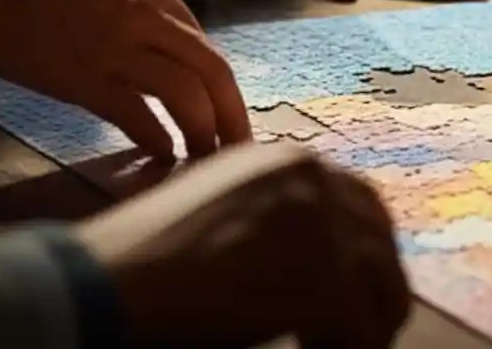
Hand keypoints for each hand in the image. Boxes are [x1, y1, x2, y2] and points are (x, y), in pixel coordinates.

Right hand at [75, 142, 409, 346]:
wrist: (107, 280)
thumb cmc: (145, 254)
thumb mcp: (218, 206)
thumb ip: (272, 212)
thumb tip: (321, 252)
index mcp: (290, 160)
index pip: (362, 204)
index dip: (365, 252)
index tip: (358, 290)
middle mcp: (315, 180)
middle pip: (382, 242)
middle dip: (377, 289)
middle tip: (358, 332)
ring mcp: (323, 226)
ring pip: (384, 287)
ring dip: (367, 326)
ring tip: (338, 348)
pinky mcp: (321, 278)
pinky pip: (362, 330)